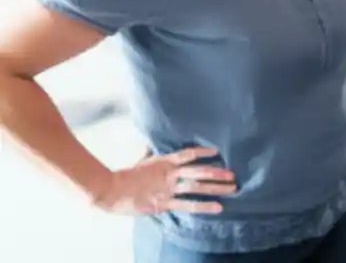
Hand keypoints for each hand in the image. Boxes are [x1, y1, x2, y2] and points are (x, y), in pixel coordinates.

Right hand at [93, 147, 235, 215]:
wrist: (111, 190)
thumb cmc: (126, 175)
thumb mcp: (141, 160)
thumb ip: (150, 150)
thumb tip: (151, 141)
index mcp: (164, 161)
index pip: (187, 154)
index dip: (202, 152)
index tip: (217, 151)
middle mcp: (170, 174)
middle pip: (198, 171)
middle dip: (217, 173)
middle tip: (233, 174)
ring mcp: (168, 188)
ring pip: (197, 186)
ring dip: (216, 187)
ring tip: (232, 188)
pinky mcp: (164, 203)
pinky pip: (187, 204)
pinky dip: (204, 206)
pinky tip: (218, 207)